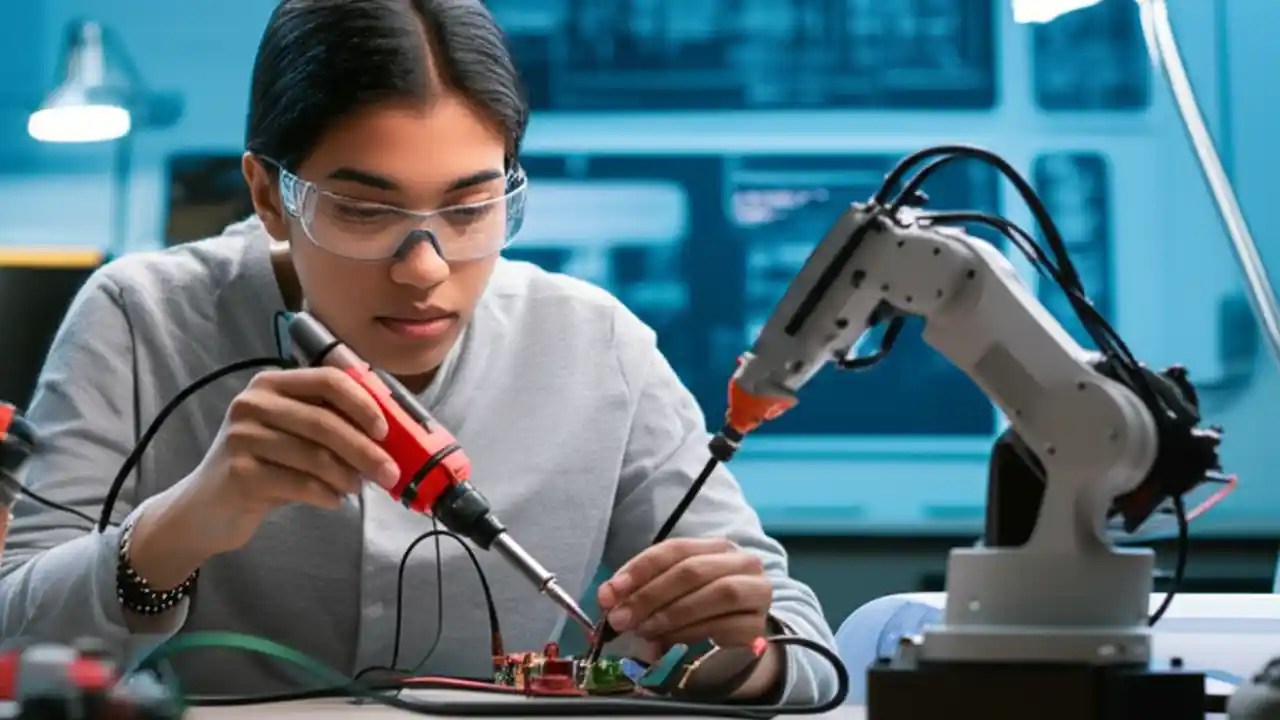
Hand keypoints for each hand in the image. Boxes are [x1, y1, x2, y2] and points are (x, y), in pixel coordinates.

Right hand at [128, 367, 399, 586]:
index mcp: (272, 383)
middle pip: (325, 422)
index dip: (363, 403)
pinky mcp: (239, 472)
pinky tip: (335, 500)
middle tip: (391, 474)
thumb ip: (331, 424)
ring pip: (316, 456)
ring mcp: (242, 436)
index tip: (386, 431)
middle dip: (366, 451)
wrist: (206, 508)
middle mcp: (253, 403)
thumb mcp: (293, 435)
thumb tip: (390, 436)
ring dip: (348, 476)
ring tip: (357, 488)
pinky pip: (300, 483)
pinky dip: (327, 494)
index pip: (328, 380)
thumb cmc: (264, 466)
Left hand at [597, 537, 772, 648]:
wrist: (734, 642)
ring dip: (672, 613)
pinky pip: (725, 626)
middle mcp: (742, 562)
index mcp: (716, 546)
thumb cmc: (697, 608)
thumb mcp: (668, 593)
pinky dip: (691, 633)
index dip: (639, 569)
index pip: (675, 549)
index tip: (610, 592)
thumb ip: (640, 590)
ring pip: (716, 594)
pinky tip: (668, 641)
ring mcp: (756, 593)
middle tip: (620, 618)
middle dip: (650, 594)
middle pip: (693, 570)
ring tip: (644, 630)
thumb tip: (607, 596)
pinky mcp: (758, 625)